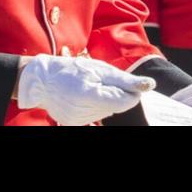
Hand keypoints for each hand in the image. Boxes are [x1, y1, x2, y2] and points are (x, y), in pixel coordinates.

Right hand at [16, 54, 153, 124]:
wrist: (41, 79)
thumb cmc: (72, 69)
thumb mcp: (100, 69)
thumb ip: (125, 80)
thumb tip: (150, 85)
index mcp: (88, 95)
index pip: (124, 101)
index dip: (129, 92)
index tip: (124, 82)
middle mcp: (81, 112)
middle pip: (116, 107)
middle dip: (115, 94)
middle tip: (100, 81)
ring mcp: (76, 120)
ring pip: (106, 111)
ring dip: (105, 100)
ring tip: (89, 87)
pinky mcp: (72, 123)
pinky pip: (95, 115)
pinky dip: (95, 106)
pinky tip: (83, 96)